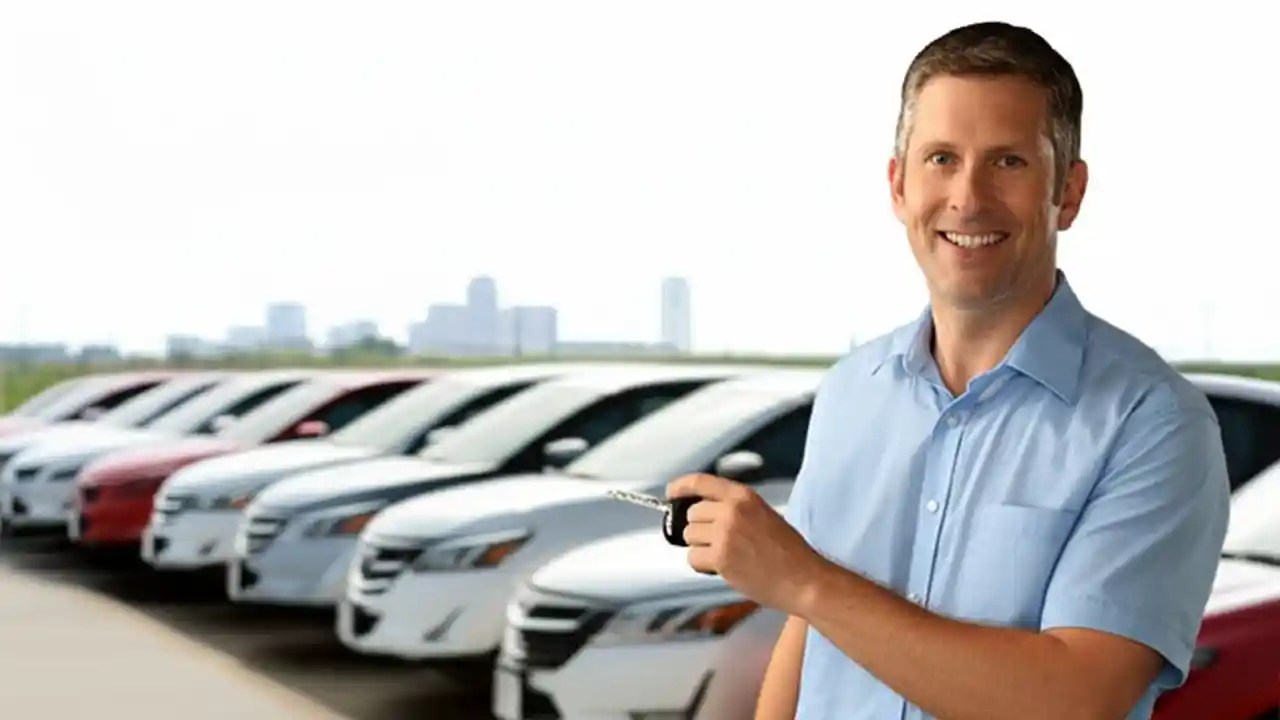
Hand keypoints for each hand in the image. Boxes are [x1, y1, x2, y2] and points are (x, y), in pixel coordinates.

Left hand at [666, 473, 827, 614]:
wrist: (803, 579)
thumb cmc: (787, 552)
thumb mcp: (763, 515)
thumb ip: (734, 509)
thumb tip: (702, 514)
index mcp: (743, 496)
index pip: (701, 482)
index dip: (681, 486)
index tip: (671, 493)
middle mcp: (732, 511)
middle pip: (692, 514)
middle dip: (699, 529)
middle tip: (718, 543)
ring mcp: (725, 533)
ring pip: (689, 536)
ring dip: (700, 548)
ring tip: (724, 556)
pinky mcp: (720, 557)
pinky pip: (693, 558)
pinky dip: (702, 565)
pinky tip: (721, 568)